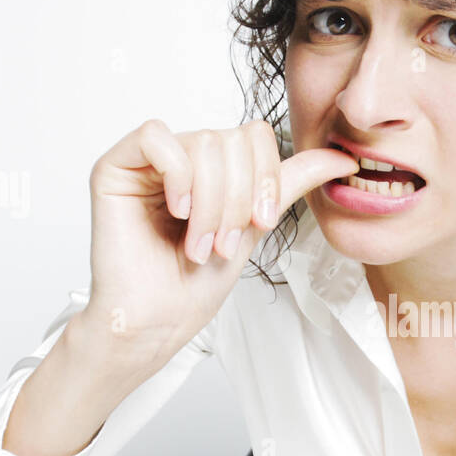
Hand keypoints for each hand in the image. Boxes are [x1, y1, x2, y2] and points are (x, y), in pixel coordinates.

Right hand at [80, 118, 357, 366]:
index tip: (261, 223)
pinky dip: (177, 177)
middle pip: (232, 139)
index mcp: (214, 167)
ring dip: (212, 204)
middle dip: (239, 199)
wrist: (160, 321)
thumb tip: (340, 157)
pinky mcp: (115, 167)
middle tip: (223, 244)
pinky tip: (176, 210)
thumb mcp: (256, 225)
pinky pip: (156, 137)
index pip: (255, 134)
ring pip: (203, 143)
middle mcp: (181, 156)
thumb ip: (289, 184)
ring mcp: (148, 161)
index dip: (266, 177)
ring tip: (200, 244)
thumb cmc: (196, 285)